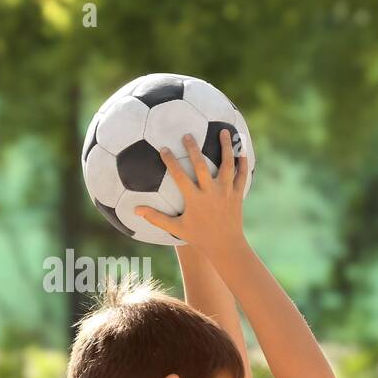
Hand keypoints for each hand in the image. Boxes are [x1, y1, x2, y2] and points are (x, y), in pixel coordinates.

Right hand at [135, 129, 246, 252]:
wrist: (226, 247)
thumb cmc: (200, 237)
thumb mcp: (176, 228)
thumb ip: (156, 217)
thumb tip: (135, 210)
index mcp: (194, 199)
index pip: (179, 176)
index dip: (170, 161)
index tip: (163, 148)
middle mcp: (211, 193)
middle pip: (201, 165)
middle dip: (193, 149)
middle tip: (187, 134)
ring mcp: (226, 193)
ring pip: (227, 165)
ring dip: (226, 147)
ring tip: (224, 131)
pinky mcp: (238, 195)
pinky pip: (241, 176)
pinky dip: (242, 163)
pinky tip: (242, 150)